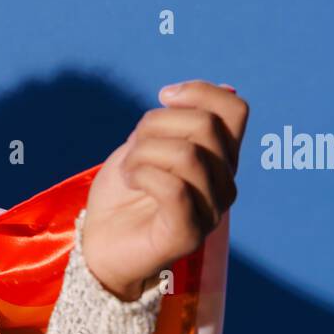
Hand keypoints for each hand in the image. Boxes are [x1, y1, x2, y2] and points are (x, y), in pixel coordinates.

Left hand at [81, 80, 247, 300]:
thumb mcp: (144, 144)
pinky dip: (143, 174)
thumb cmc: (123, 194)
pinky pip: (174, 187)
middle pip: (206, 127)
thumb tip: (208, 89)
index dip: (199, 92)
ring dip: (144, 152)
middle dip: (156, 125)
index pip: (234, 109)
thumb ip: (172, 121)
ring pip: (188, 154)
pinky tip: (132, 181)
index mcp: (221, 157)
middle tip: (134, 147)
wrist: (99, 244)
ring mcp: (212, 211)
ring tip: (129, 168)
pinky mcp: (190, 234)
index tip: (163, 97)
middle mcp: (225, 183)